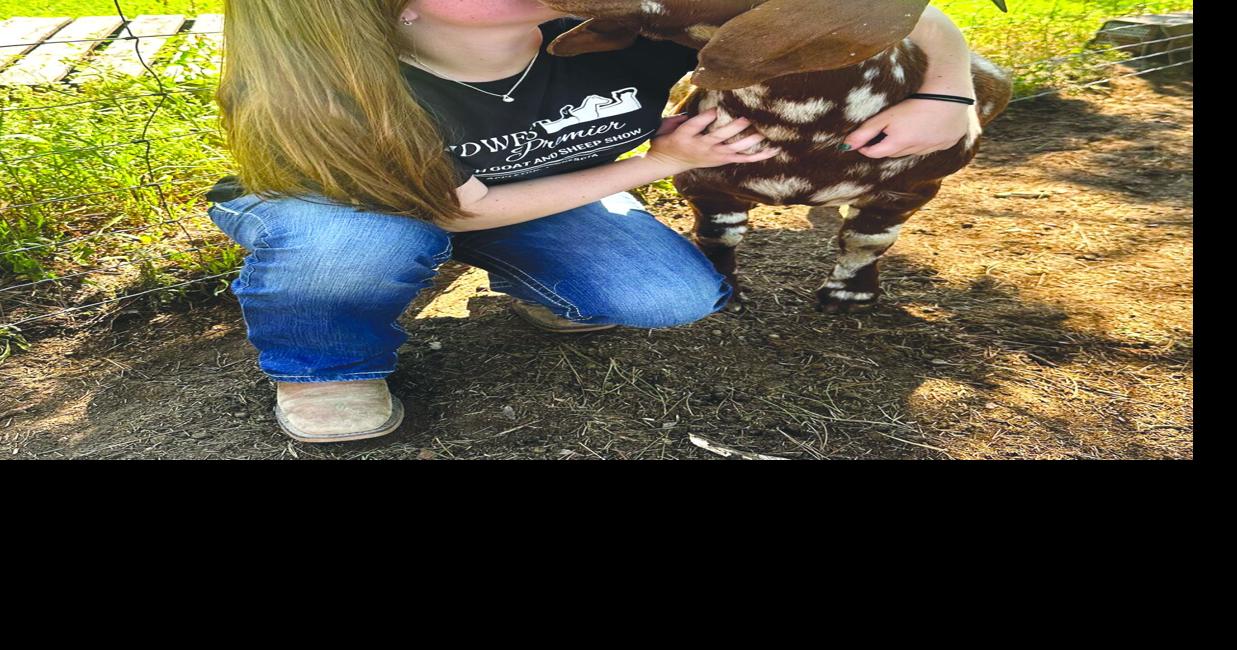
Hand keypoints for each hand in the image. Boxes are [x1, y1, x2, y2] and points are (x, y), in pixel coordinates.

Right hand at [646, 109, 780, 170]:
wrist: (667, 163)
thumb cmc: (669, 141)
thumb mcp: (668, 127)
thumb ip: (681, 118)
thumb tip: (699, 110)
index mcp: (686, 136)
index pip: (696, 125)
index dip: (707, 117)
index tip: (716, 108)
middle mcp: (702, 147)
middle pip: (719, 137)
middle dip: (733, 128)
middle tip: (746, 118)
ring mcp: (715, 155)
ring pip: (735, 148)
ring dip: (749, 141)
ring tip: (763, 132)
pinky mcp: (723, 159)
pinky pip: (743, 158)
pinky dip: (759, 155)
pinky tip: (773, 150)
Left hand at [842, 98, 972, 158]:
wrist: (950, 92)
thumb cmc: (915, 102)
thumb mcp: (886, 116)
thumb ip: (865, 132)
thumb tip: (845, 147)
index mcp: (899, 145)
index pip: (875, 153)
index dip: (866, 146)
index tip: (863, 138)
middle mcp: (917, 150)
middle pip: (894, 152)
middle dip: (886, 145)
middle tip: (883, 131)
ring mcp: (936, 146)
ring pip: (914, 150)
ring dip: (908, 143)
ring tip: (907, 126)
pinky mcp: (950, 140)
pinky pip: (934, 144)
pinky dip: (928, 139)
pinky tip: (929, 126)